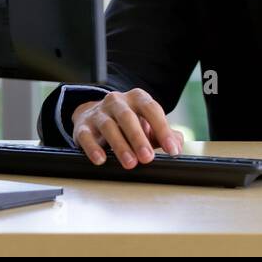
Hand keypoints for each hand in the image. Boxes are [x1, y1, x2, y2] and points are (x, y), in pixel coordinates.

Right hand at [70, 88, 184, 166]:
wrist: (93, 116)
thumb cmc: (126, 123)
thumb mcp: (147, 124)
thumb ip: (164, 134)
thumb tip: (178, 144)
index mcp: (137, 98)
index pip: (152, 109)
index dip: (163, 130)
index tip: (172, 150)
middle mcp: (117, 101)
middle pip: (128, 117)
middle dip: (139, 138)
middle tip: (148, 158)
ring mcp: (99, 112)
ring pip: (108, 126)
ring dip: (120, 146)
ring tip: (130, 163)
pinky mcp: (83, 126)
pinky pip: (86, 136)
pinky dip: (93, 148)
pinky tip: (101, 160)